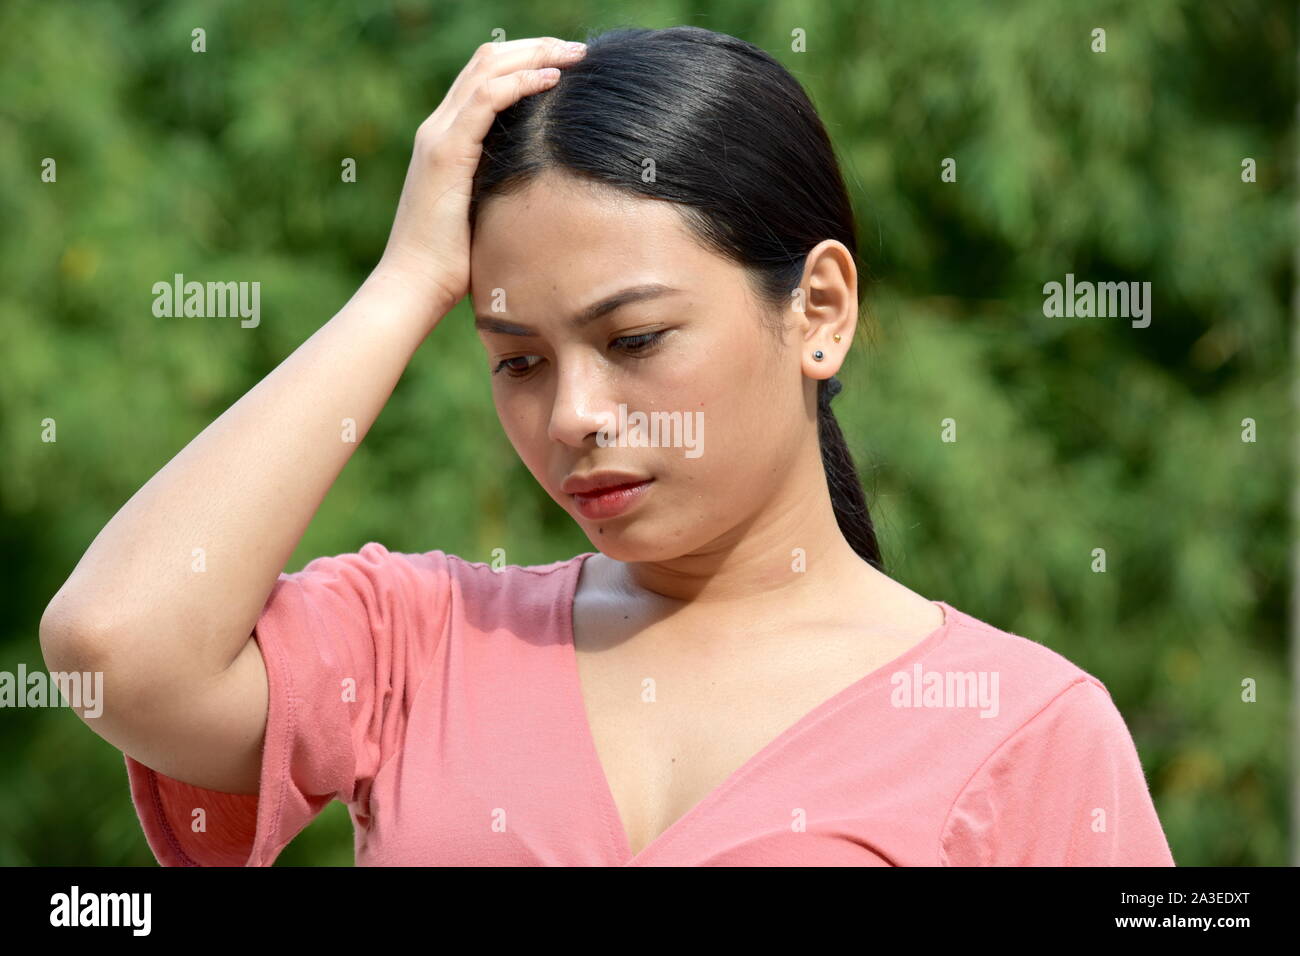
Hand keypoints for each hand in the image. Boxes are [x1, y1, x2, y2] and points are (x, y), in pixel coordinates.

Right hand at [376, 36, 587, 322]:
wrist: (413, 287)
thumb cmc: (453, 265)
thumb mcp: (486, 216)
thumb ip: (503, 192)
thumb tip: (544, 195)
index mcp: (446, 140)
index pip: (483, 79)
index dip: (524, 61)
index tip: (567, 65)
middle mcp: (437, 129)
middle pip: (486, 62)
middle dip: (535, 48)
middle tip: (578, 50)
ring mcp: (438, 137)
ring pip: (487, 70)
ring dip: (535, 55)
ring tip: (573, 55)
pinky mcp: (446, 153)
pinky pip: (485, 100)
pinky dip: (521, 82)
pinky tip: (552, 79)